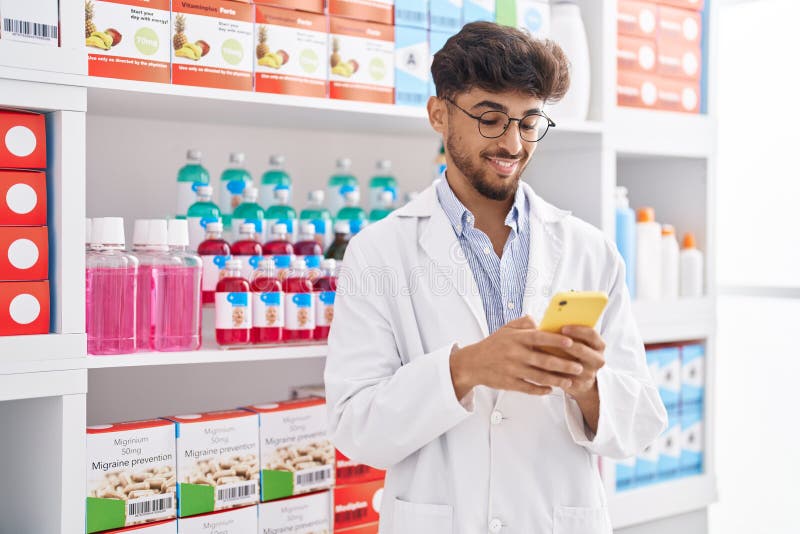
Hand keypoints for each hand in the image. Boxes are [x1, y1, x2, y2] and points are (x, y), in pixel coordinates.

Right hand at [450, 315, 584, 398]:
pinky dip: (541, 390)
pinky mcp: (509, 383)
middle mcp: (515, 354)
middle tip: (579, 367)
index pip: (539, 337)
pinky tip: (551, 389)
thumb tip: (540, 321)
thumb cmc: (494, 345)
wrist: (473, 363)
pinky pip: (529, 388)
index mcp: (516, 338)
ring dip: (557, 380)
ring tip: (570, 381)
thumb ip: (524, 322)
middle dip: (564, 364)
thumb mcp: (506, 328)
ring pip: (539, 376)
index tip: (571, 342)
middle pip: (544, 360)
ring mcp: (512, 370)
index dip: (555, 340)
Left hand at [547, 325, 606, 398]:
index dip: (577, 330)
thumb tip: (545, 321)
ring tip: (543, 352)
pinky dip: (553, 371)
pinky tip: (542, 366)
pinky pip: (565, 377)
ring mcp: (590, 373)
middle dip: (565, 344)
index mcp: (599, 345)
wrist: (581, 380)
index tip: (563, 328)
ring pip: (572, 365)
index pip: (591, 334)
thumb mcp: (578, 342)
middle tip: (551, 339)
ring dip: (557, 358)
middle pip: (582, 349)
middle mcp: (598, 359)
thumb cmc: (574, 354)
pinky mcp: (580, 385)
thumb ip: (568, 332)